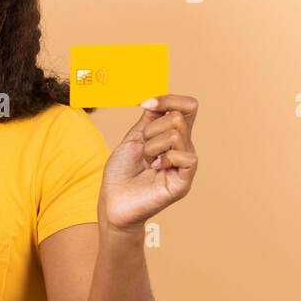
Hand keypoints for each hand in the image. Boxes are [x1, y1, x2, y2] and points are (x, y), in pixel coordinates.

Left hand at [99, 94, 199, 233]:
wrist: (113, 200)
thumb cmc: (120, 172)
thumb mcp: (133, 138)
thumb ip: (149, 119)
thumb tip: (158, 99)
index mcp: (172, 135)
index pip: (187, 106)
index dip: (168, 99)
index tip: (144, 105)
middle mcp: (183, 147)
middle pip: (178, 117)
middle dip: (150, 130)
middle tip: (143, 151)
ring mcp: (185, 163)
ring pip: (175, 134)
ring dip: (150, 147)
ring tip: (147, 162)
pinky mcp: (184, 180)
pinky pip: (185, 156)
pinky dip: (163, 159)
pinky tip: (155, 170)